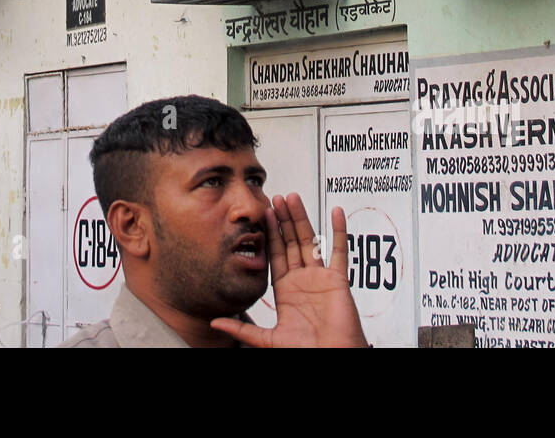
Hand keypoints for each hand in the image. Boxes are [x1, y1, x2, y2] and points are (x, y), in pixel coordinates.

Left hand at [211, 193, 368, 347]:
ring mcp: (320, 278)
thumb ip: (242, 330)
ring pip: (310, 241)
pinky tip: (336, 213)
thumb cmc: (305, 351)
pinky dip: (339, 231)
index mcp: (286, 290)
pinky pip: (339, 251)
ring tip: (294, 198)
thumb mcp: (267, 339)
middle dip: (284, 220)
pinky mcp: (338, 280)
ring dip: (302, 219)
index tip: (265, 213)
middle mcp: (303, 280)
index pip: (276, 254)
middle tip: (277, 197)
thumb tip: (215, 323)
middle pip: (291, 242)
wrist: (331, 357)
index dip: (271, 233)